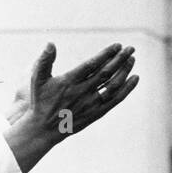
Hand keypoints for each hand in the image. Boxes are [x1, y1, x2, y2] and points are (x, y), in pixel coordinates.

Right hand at [3, 41, 137, 172]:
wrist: (43, 129)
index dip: (106, 54)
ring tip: (132, 60)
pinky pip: (115, 100)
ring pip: (113, 85)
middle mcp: (82, 92)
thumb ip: (44, 61)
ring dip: (124, 71)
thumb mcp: (37, 79)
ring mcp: (90, 104)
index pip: (92, 65)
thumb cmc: (41, 101)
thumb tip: (50, 43)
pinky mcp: (96, 113)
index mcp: (69, 82)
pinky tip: (134, 78)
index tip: (117, 46)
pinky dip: (127, 89)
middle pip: (106, 73)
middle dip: (120, 59)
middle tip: (130, 49)